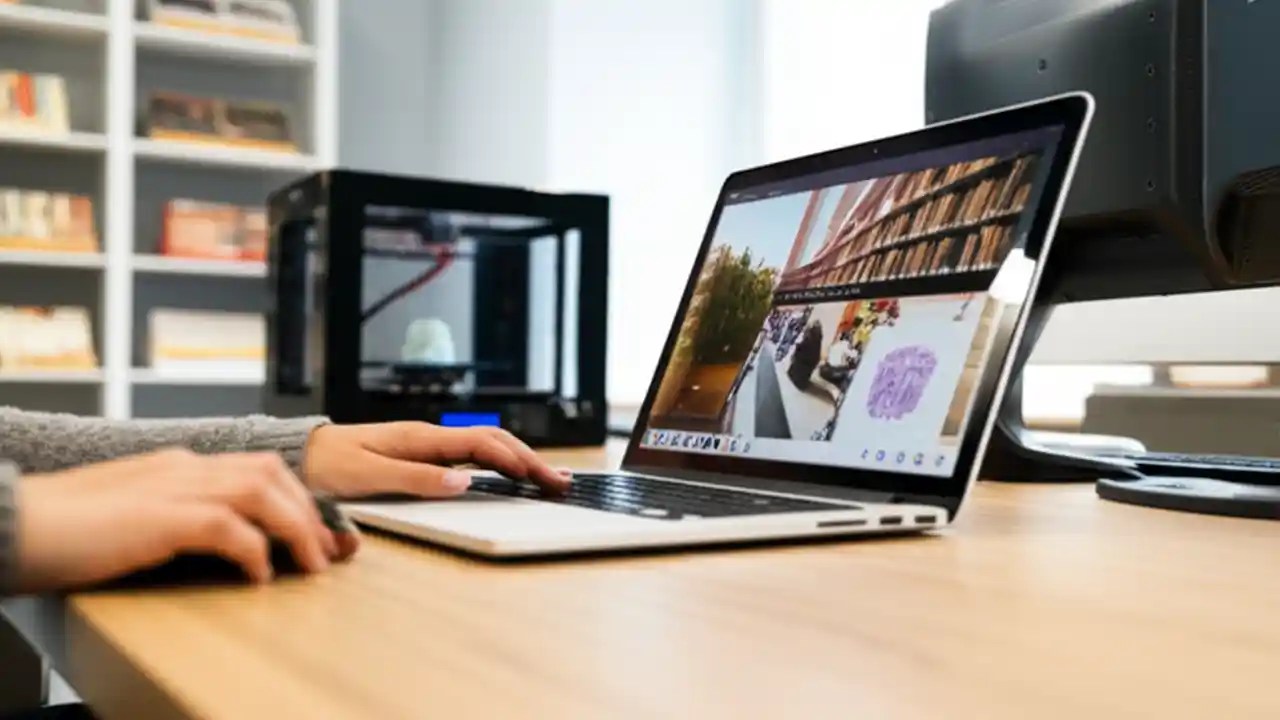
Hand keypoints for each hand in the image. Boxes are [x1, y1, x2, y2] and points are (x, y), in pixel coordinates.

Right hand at [16, 449, 355, 592]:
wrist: (9, 522)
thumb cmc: (62, 529)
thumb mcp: (134, 517)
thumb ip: (176, 519)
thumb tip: (221, 544)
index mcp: (177, 465)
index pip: (257, 468)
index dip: (297, 499)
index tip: (320, 532)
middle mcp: (182, 467)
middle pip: (271, 473)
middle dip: (308, 511)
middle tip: (326, 551)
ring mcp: (171, 486)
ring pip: (262, 491)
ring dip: (295, 528)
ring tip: (311, 566)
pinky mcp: (157, 516)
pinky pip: (226, 526)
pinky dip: (252, 549)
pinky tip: (259, 576)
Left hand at [302, 423, 570, 498]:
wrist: (300, 454)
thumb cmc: (328, 465)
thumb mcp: (368, 477)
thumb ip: (416, 479)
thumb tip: (463, 483)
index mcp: (421, 438)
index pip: (483, 445)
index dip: (517, 461)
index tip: (542, 479)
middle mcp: (428, 437)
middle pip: (493, 442)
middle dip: (530, 459)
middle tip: (560, 481)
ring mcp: (426, 444)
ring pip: (484, 446)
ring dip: (518, 459)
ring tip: (546, 476)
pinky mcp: (420, 454)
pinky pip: (469, 454)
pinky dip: (497, 463)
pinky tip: (508, 473)